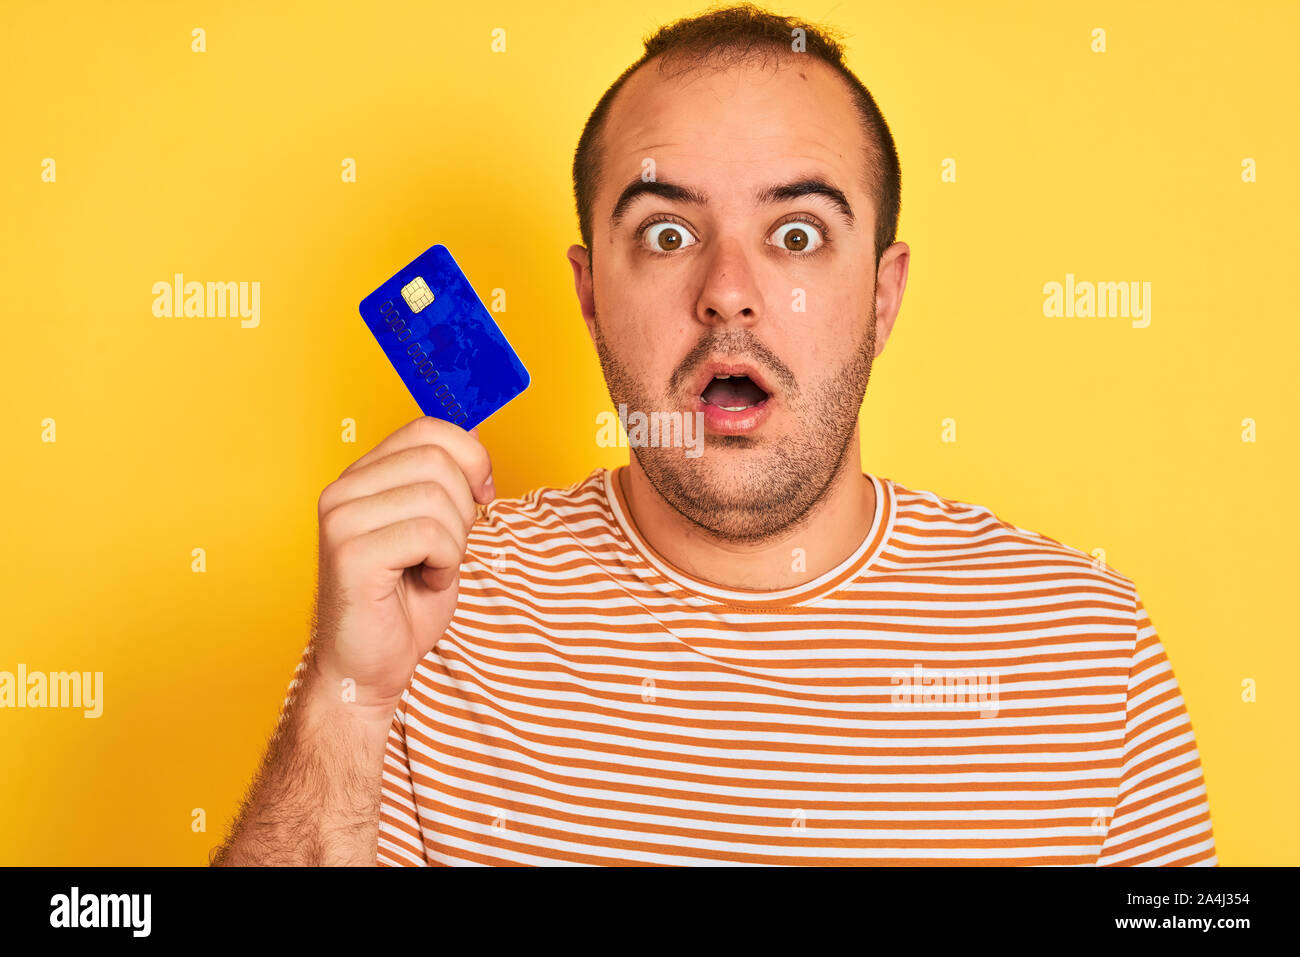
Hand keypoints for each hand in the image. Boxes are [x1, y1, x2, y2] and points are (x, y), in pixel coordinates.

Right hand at [309, 416, 493, 716]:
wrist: (368, 670)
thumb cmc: (403, 605)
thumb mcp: (436, 531)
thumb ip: (446, 484)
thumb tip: (473, 440)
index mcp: (361, 478)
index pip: (426, 429)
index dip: (471, 456)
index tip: (482, 494)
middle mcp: (343, 491)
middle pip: (438, 460)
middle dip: (464, 509)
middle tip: (446, 550)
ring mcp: (341, 520)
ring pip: (437, 498)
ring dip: (454, 543)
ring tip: (430, 571)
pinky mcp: (350, 554)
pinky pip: (429, 535)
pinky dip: (445, 565)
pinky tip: (425, 583)